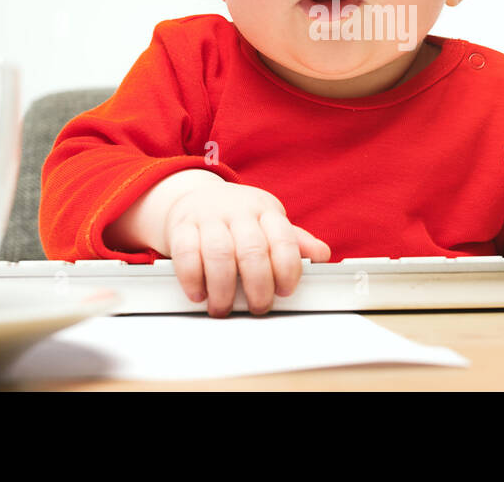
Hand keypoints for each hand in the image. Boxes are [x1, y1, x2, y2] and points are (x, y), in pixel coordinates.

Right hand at [162, 179, 331, 316]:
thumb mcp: (269, 223)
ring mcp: (208, 217)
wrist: (195, 197)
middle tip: (258, 307)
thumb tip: (322, 255)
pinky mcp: (181, 226)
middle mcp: (238, 211)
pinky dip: (192, 278)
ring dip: (223, 288)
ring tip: (224, 307)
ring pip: (219, 253)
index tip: (285, 291)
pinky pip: (185, 252)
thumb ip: (294, 241)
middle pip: (252, 250)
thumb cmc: (238, 217)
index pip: (283, 239)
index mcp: (265, 210)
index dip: (287, 269)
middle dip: (257, 286)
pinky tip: (199, 293)